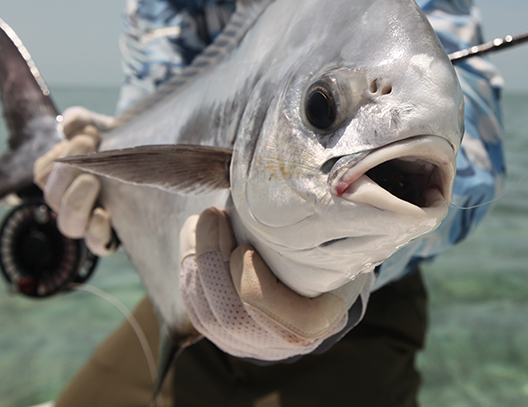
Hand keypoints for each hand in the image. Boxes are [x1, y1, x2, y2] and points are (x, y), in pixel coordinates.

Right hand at [33, 106, 116, 255]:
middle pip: (54, 198)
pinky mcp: (116, 237)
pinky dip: (96, 231)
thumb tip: (68, 126)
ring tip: (92, 180)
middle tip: (86, 146)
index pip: (44, 174)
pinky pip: (97, 244)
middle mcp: (75, 203)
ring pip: (69, 225)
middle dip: (65, 172)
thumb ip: (81, 120)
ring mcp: (93, 223)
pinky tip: (103, 215)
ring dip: (75, 202)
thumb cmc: (124, 144)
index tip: (87, 134)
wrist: (158, 155)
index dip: (57, 157)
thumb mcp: (103, 126)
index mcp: (65, 178)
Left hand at [179, 207, 373, 360]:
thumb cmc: (327, 247)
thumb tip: (331, 184)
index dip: (256, 288)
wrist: (312, 279)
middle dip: (213, 261)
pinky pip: (195, 308)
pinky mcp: (220, 334)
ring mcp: (247, 343)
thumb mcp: (339, 237)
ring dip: (196, 260)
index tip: (247, 245)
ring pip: (207, 313)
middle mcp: (281, 343)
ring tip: (205, 219)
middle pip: (234, 316)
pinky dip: (188, 268)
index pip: (288, 323)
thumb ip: (333, 223)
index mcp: (319, 322)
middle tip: (213, 215)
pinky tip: (195, 235)